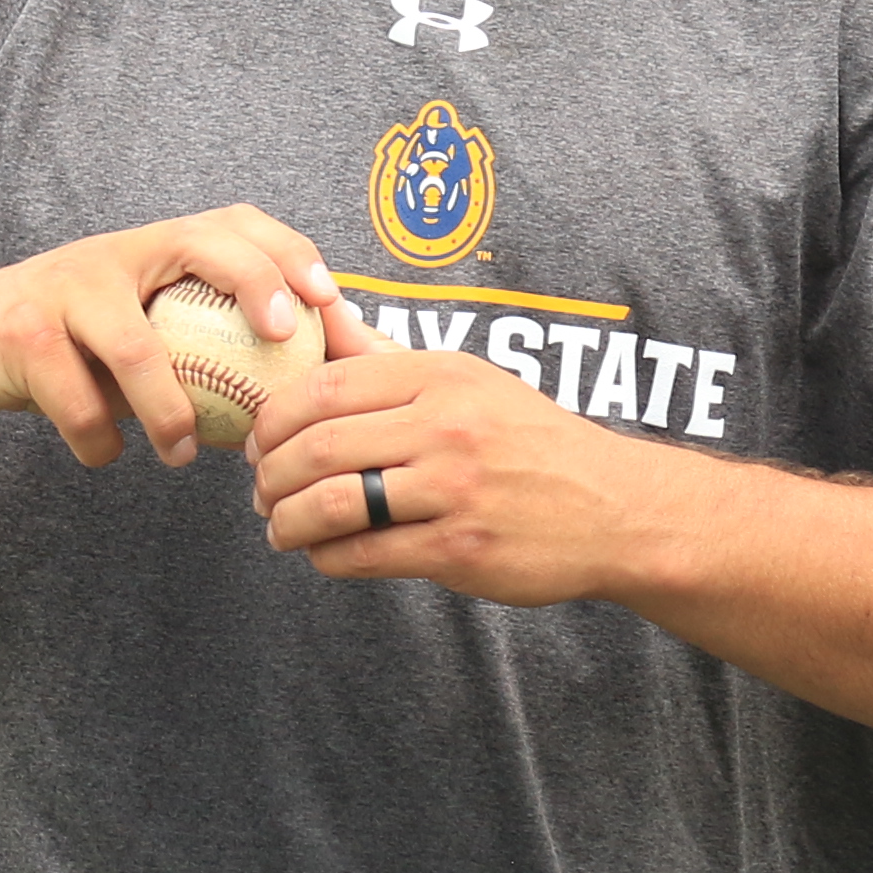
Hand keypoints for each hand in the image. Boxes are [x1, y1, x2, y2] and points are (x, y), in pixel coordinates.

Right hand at [0, 208, 344, 471]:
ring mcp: (65, 287)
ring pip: (135, 343)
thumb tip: (318, 384)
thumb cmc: (72, 352)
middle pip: (197, 241)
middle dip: (253, 280)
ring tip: (183, 455)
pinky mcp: (20, 333)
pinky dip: (96, 437)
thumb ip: (211, 352)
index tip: (328, 298)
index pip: (233, 223)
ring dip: (168, 408)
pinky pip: (72, 396)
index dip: (287, 250)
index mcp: (154, 250)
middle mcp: (116, 253)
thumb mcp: (143, 340)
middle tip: (285, 336)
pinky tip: (106, 454)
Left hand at [250, 330, 699, 606]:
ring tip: (280, 528)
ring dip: (287, 522)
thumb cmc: (530, 440)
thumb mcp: (468, 380)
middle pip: (317, 446)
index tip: (258, 439)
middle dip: (268, 474)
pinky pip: (365, 555)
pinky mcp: (460, 549)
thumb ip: (387, 357)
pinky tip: (324, 555)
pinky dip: (327, 558)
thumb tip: (323, 314)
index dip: (273, 417)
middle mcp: (445, 426)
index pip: (325, 385)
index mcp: (440, 376)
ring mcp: (453, 490)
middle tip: (259, 489)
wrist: (614, 506)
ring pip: (331, 505)